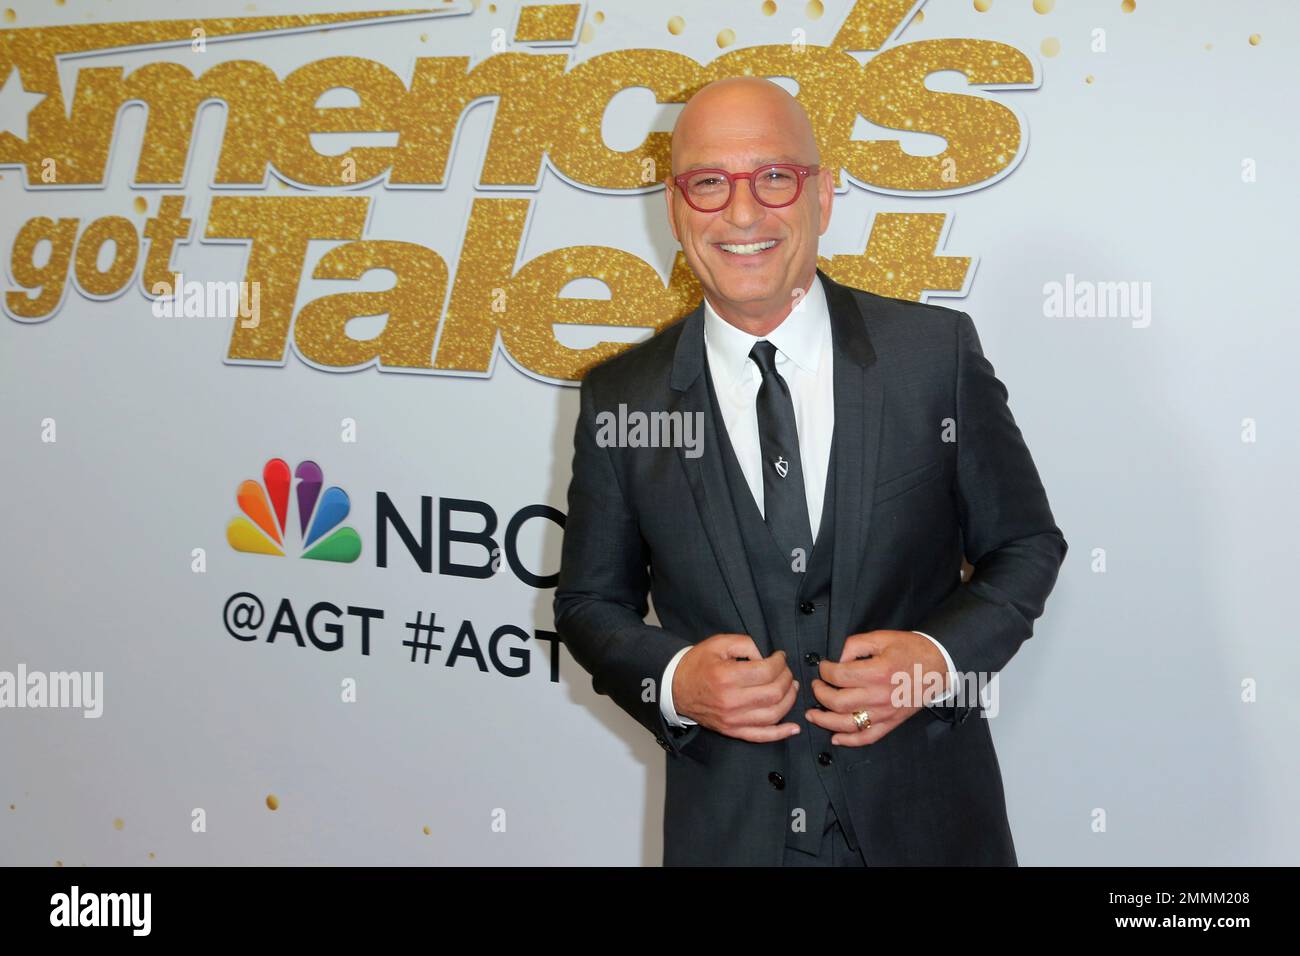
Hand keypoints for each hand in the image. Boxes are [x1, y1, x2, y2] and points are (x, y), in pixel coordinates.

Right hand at [672, 634, 800, 742]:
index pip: (766, 671)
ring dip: (789, 700)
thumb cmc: (697, 664)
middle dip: (787, 678)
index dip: (780, 662)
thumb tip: (767, 657)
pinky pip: (761, 736)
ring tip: (791, 688)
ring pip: (773, 714)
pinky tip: (793, 727)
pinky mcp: (732, 731)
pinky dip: (780, 733)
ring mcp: (732, 720)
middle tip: (785, 670)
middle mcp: (730, 701)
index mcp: (726, 677)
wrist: (675, 687)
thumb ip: (746, 644)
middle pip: (773, 693)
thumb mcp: (719, 643)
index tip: (780, 656)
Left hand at [805, 630, 947, 746]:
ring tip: (812, 714)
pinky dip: (849, 741)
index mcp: (878, 672)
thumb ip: (854, 645)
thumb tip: (837, 659)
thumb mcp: (881, 637)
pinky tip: (835, 738)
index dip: (825, 670)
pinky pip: (868, 737)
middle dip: (820, 694)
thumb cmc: (910, 650)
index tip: (823, 667)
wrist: (939, 665)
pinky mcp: (891, 722)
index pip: (839, 675)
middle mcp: (880, 695)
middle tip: (816, 686)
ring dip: (825, 721)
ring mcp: (886, 712)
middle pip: (838, 702)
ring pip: (848, 724)